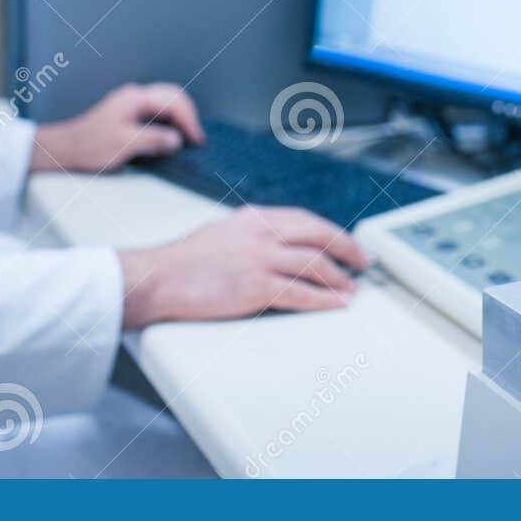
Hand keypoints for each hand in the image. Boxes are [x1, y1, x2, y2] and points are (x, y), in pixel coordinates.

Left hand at [30, 82, 204, 174]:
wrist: (65, 149)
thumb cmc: (90, 146)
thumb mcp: (124, 145)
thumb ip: (153, 140)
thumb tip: (177, 140)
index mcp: (135, 98)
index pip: (173, 102)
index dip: (189, 121)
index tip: (196, 140)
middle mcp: (135, 95)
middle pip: (173, 96)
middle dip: (189, 115)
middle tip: (196, 138)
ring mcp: (132, 102)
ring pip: (167, 102)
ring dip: (181, 117)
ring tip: (188, 137)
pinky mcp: (130, 112)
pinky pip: (158, 110)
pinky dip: (170, 120)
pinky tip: (172, 135)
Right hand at [117, 206, 369, 326]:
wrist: (158, 277)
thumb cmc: (185, 261)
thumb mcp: (225, 232)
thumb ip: (255, 234)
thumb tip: (282, 246)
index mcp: (255, 217)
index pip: (306, 219)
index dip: (332, 232)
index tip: (345, 243)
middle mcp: (262, 232)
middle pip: (320, 235)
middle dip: (347, 249)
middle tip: (362, 261)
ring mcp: (260, 258)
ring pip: (316, 263)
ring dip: (340, 277)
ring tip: (352, 288)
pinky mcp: (256, 286)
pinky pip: (301, 292)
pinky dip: (325, 299)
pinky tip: (336, 303)